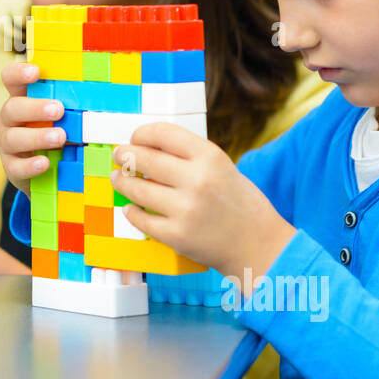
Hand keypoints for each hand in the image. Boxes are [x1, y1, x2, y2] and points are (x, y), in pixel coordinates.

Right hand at [0, 61, 65, 196]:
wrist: (44, 171)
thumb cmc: (57, 133)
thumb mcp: (65, 116)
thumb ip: (76, 105)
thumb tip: (111, 96)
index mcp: (22, 99)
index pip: (11, 79)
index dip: (18, 73)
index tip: (35, 72)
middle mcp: (11, 119)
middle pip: (12, 108)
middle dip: (35, 108)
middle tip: (59, 109)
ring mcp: (8, 143)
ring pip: (13, 137)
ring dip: (37, 136)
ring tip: (60, 137)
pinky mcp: (12, 167)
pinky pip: (16, 166)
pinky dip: (31, 165)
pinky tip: (44, 163)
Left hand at [109, 124, 296, 280]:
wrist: (259, 245)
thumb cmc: (239, 203)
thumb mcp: (223, 168)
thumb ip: (190, 158)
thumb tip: (147, 148)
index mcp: (210, 157)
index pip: (163, 133)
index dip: (142, 133)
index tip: (134, 137)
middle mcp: (197, 180)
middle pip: (144, 159)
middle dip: (125, 155)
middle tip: (119, 156)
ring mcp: (186, 210)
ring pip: (137, 190)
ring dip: (122, 182)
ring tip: (119, 179)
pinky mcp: (177, 236)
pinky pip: (142, 220)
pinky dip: (132, 212)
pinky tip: (130, 208)